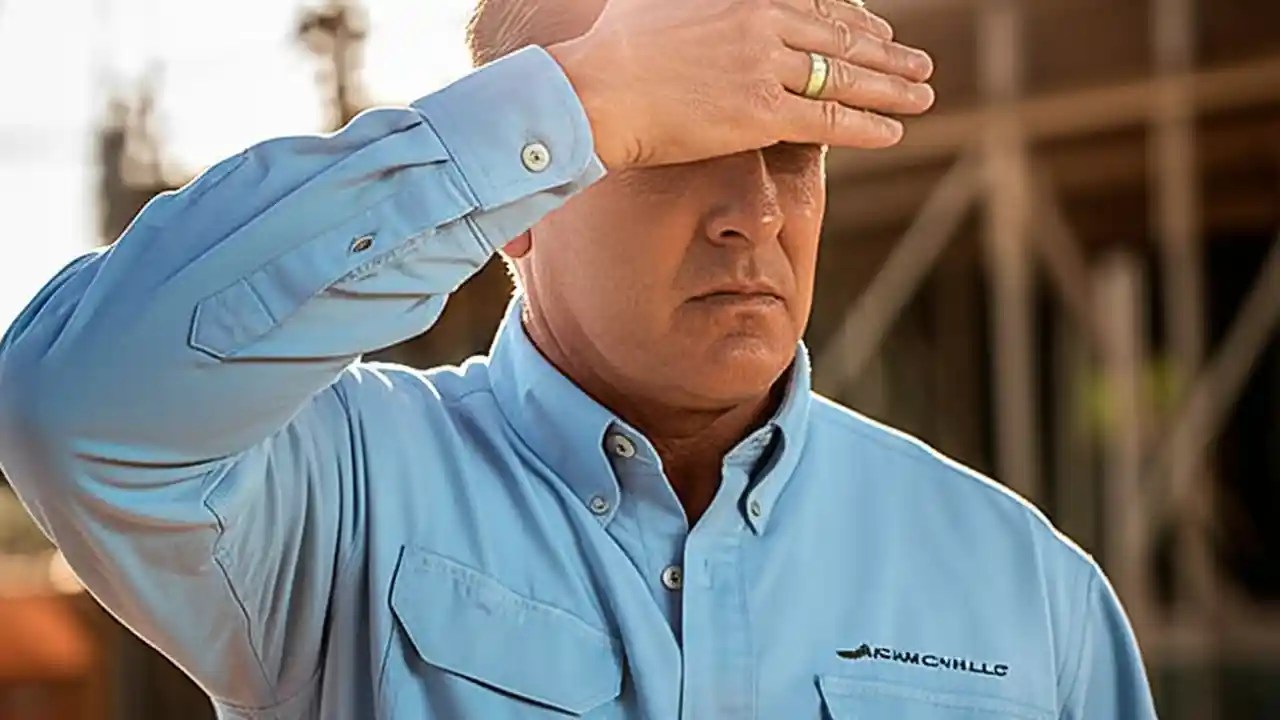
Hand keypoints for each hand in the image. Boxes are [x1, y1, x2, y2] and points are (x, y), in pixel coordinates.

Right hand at [547, 0, 934, 170]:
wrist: (597, 89)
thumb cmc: (612, 47)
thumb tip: (691, 3)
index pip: (818, 6)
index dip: (855, 22)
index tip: (879, 31)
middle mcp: (764, 23)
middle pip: (841, 40)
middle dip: (886, 53)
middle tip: (918, 64)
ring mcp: (766, 67)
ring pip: (845, 78)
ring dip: (891, 88)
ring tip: (922, 95)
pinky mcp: (761, 113)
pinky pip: (829, 120)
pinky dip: (867, 126)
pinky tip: (894, 131)